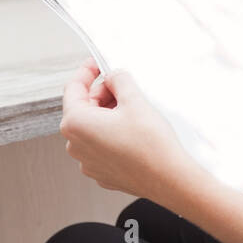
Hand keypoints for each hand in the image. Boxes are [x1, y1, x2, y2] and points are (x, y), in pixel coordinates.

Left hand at [60, 60, 194, 201]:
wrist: (169, 178)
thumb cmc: (151, 144)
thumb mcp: (135, 100)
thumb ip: (119, 80)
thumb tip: (113, 77)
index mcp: (76, 123)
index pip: (73, 88)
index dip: (87, 72)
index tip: (97, 64)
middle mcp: (75, 145)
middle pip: (83, 108)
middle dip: (103, 95)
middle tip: (125, 88)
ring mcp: (87, 162)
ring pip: (93, 128)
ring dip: (109, 115)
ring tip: (134, 112)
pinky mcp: (102, 173)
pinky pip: (102, 146)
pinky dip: (113, 134)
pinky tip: (134, 132)